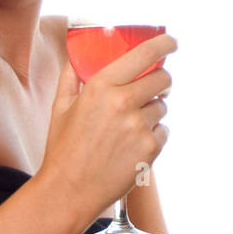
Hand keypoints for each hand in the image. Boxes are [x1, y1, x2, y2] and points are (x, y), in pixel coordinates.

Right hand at [39, 32, 175, 211]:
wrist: (69, 191)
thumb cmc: (63, 149)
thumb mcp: (60, 107)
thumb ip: (71, 77)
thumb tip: (77, 58)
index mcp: (101, 86)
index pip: (144, 54)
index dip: (164, 44)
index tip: (172, 42)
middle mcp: (123, 102)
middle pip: (163, 79)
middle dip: (161, 81)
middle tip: (153, 88)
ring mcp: (139, 126)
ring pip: (162, 106)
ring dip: (153, 111)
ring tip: (129, 127)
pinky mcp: (150, 148)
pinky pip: (163, 131)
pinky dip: (153, 135)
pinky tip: (132, 145)